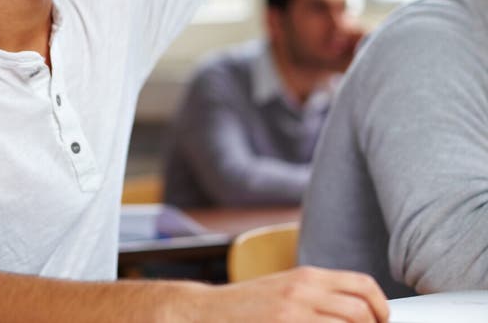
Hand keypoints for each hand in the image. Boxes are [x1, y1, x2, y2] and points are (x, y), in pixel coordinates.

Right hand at [203, 266, 388, 321]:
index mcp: (307, 276)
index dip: (380, 306)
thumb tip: (358, 311)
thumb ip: (319, 295)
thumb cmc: (250, 306)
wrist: (211, 313)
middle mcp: (303, 291)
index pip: (361, 285)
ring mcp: (293, 314)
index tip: (382, 321)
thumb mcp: (287, 289)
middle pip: (360, 311)